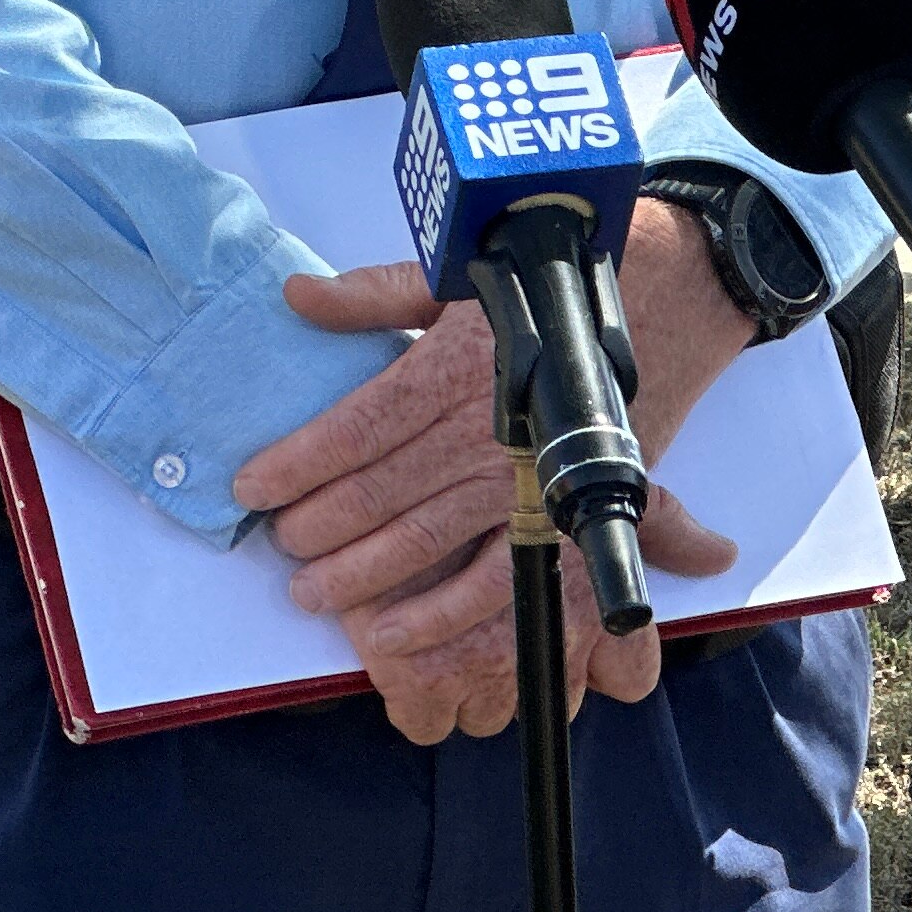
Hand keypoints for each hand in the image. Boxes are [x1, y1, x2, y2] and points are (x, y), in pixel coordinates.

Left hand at [232, 200, 757, 742]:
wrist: (659, 302)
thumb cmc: (543, 290)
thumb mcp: (456, 278)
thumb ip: (374, 295)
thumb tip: (298, 298)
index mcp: (453, 364)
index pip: (359, 423)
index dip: (299, 461)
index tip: (252, 485)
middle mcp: (484, 426)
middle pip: (381, 489)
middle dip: (317, 526)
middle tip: (278, 545)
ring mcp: (519, 478)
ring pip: (424, 539)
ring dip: (360, 574)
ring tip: (311, 592)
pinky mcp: (553, 513)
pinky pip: (491, 579)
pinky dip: (438, 614)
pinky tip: (389, 633)